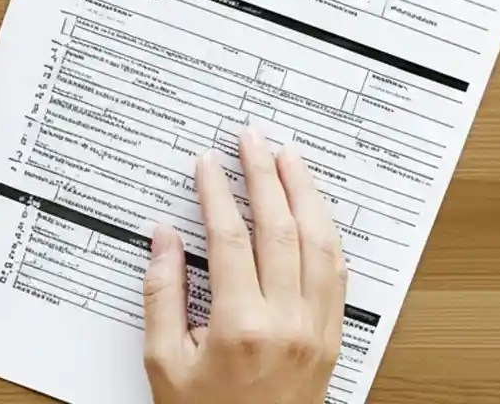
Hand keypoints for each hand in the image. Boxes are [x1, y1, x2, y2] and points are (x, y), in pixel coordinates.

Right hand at [142, 127, 346, 403]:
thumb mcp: (164, 361)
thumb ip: (162, 294)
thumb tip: (164, 237)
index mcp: (241, 326)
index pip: (230, 238)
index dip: (216, 193)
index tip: (207, 163)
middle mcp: (287, 321)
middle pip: (281, 228)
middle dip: (264, 175)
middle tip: (252, 138)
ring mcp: (316, 328)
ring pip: (320, 243)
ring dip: (305, 193)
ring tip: (289, 158)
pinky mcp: (331, 337)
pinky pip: (337, 272)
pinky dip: (327, 232)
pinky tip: (314, 210)